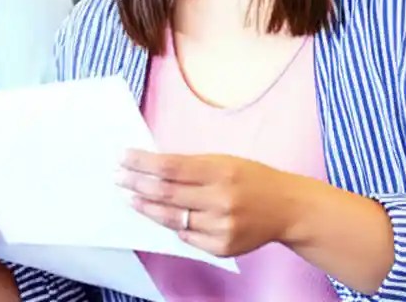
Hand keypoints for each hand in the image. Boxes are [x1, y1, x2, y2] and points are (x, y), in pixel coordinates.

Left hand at [117, 150, 298, 257]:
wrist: (287, 209)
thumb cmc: (252, 179)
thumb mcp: (225, 161)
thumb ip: (192, 166)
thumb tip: (151, 167)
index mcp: (221, 171)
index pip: (170, 166)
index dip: (142, 163)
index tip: (123, 158)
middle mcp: (221, 199)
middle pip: (166, 193)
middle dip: (137, 185)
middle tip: (119, 178)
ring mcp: (222, 226)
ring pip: (172, 218)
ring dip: (146, 207)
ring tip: (131, 198)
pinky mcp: (222, 247)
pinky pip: (186, 236)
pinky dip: (173, 226)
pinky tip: (163, 216)